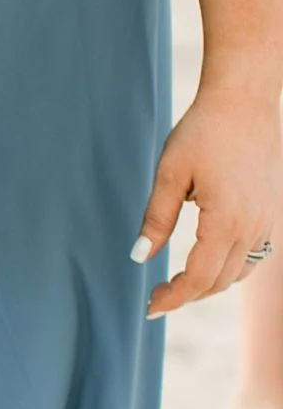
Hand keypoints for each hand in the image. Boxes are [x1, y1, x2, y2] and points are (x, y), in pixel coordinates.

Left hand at [136, 81, 281, 316]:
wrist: (244, 101)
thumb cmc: (203, 131)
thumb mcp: (169, 174)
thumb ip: (156, 218)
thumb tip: (139, 256)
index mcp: (226, 220)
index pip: (199, 278)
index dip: (173, 298)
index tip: (150, 307)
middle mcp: (253, 226)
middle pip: (220, 281)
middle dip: (187, 295)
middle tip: (157, 299)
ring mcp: (268, 220)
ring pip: (240, 271)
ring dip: (210, 284)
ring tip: (179, 284)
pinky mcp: (273, 212)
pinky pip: (255, 254)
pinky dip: (231, 267)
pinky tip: (209, 263)